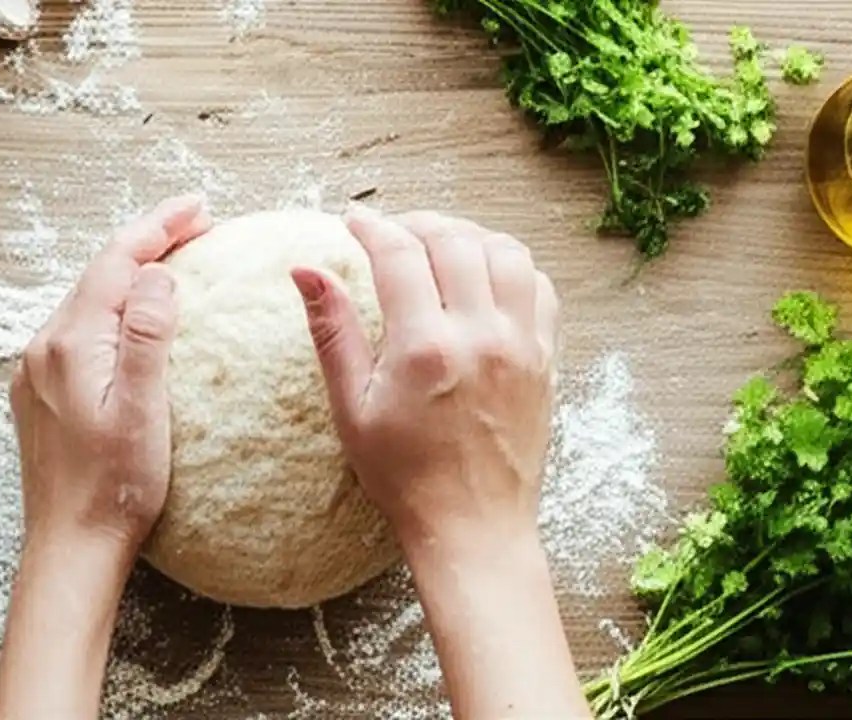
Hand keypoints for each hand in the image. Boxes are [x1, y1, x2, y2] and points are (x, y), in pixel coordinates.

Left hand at [11, 194, 212, 555]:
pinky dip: (113, 307)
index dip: (159, 225)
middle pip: (99, 273)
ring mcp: (37, 371)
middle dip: (148, 241)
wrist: (71, 546)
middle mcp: (44, 348)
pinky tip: (135, 316)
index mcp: (70, 343)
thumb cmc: (113, 488)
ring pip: (89, 299)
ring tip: (174, 258)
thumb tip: (155, 274)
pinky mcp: (41, 394)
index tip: (199, 207)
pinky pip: (80, 330)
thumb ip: (146, 334)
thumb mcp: (142, 408)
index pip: (117, 260)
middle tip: (197, 224)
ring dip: (130, 273)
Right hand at [293, 209, 583, 719]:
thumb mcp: (353, 407)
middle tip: (393, 231)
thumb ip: (332, 331)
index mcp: (424, 347)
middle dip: (418, 222)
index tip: (352, 221)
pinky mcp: (544, 359)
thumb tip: (307, 269)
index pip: (398, 254)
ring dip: (469, 235)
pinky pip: (539, 287)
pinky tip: (485, 278)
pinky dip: (512, 266)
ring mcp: (520, 344)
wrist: (472, 526)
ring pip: (506, 251)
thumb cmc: (404, 476)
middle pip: (455, 240)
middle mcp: (479, 335)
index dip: (371, 227)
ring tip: (440, 245)